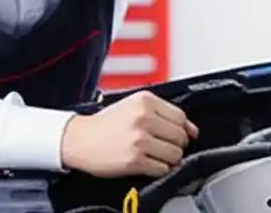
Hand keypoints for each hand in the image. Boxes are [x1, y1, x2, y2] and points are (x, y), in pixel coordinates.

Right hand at [59, 90, 198, 177]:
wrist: (78, 139)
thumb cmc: (104, 124)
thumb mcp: (133, 106)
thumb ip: (162, 113)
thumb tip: (192, 130)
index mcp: (145, 100)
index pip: (180, 117)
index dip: (182, 129)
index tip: (177, 135)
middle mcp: (143, 118)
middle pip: (180, 136)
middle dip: (176, 145)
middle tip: (162, 146)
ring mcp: (139, 139)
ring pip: (174, 154)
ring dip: (169, 159)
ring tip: (155, 155)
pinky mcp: (134, 160)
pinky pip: (162, 169)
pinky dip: (159, 169)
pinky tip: (147, 163)